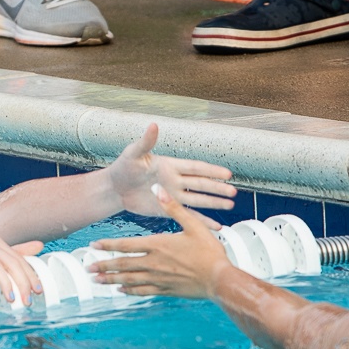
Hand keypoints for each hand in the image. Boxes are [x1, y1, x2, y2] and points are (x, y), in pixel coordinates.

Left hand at [88, 184, 230, 298]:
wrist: (220, 280)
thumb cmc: (209, 252)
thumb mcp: (193, 225)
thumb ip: (174, 207)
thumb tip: (158, 189)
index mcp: (158, 246)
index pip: (126, 245)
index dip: (108, 245)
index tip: (93, 246)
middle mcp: (154, 263)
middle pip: (122, 264)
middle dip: (103, 265)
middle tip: (88, 267)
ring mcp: (158, 278)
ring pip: (129, 279)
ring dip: (111, 279)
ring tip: (96, 280)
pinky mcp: (165, 289)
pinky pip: (142, 290)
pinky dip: (130, 290)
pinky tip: (121, 290)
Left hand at [103, 124, 236, 213]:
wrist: (114, 188)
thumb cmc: (123, 168)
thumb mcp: (134, 154)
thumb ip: (146, 142)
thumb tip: (153, 125)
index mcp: (170, 166)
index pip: (195, 168)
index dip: (210, 171)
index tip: (226, 173)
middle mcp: (175, 180)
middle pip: (200, 185)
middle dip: (216, 188)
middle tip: (233, 191)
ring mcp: (172, 196)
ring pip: (197, 200)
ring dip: (213, 202)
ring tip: (230, 203)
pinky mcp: (167, 209)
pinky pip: (186, 216)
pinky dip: (201, 220)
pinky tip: (214, 224)